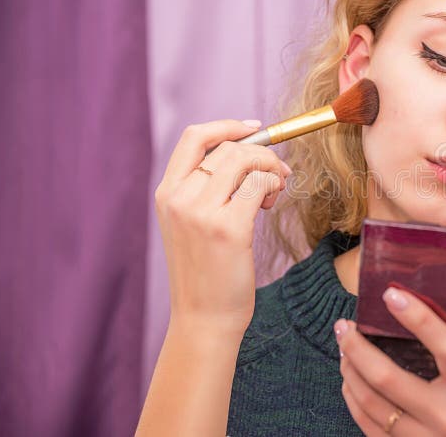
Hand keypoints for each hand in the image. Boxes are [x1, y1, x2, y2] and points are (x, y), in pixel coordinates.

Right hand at [154, 119, 291, 335]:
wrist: (204, 319)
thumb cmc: (207, 272)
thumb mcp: (193, 224)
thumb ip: (209, 189)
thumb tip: (250, 154)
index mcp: (167, 193)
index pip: (194, 137)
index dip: (228, 126)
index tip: (255, 128)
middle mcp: (179, 198)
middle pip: (229, 148)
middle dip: (262, 153)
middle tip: (278, 174)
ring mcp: (201, 212)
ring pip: (246, 160)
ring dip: (270, 169)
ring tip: (274, 193)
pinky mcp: (228, 228)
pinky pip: (260, 184)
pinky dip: (274, 186)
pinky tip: (272, 204)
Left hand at [335, 287, 445, 435]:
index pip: (445, 349)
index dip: (417, 318)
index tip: (392, 294)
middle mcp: (444, 416)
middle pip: (389, 378)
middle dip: (359, 347)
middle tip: (344, 324)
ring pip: (371, 402)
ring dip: (350, 370)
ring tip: (343, 346)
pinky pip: (367, 425)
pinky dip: (352, 398)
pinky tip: (349, 378)